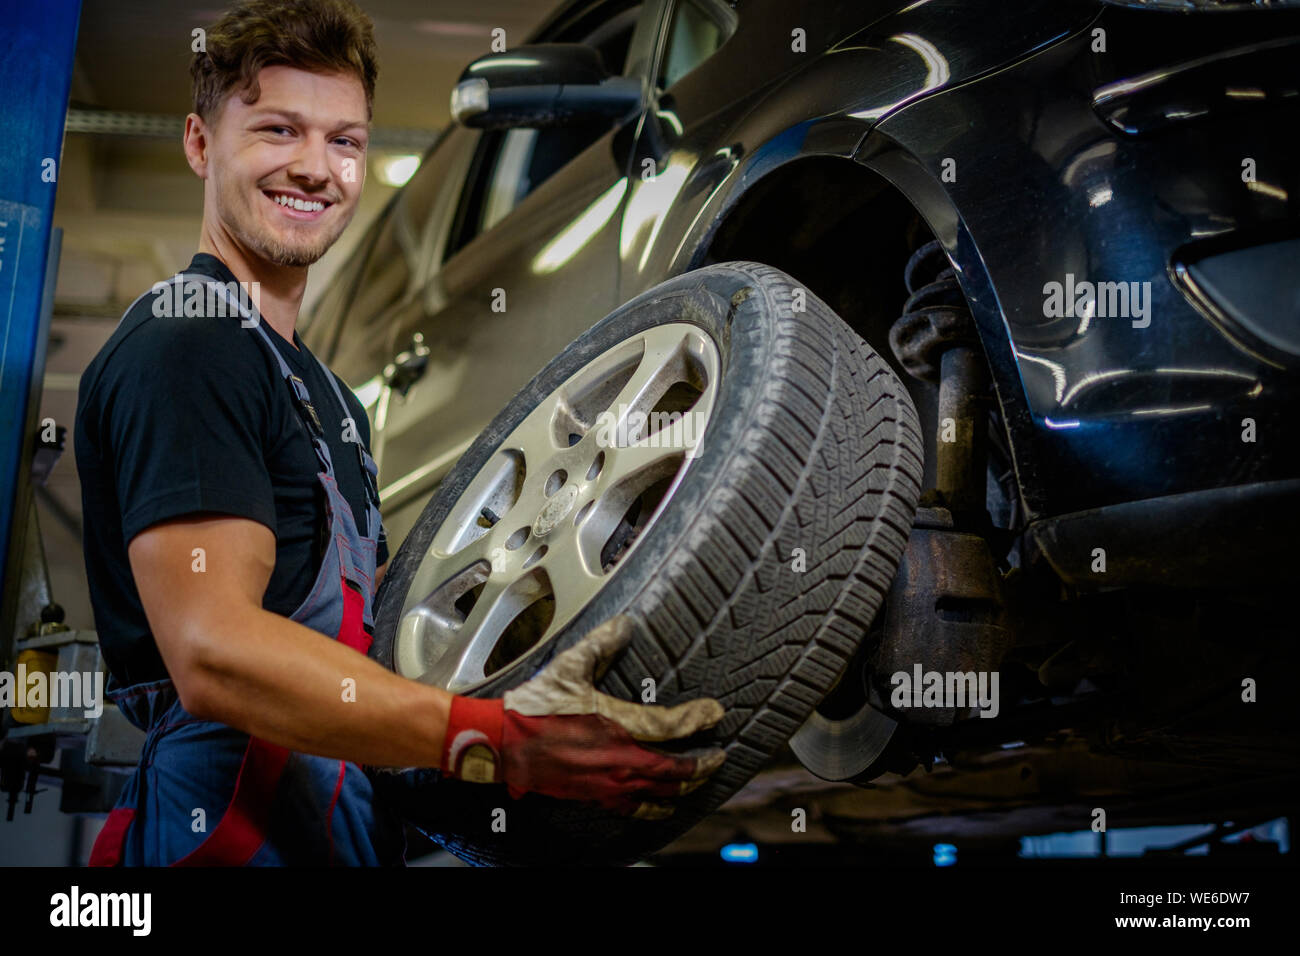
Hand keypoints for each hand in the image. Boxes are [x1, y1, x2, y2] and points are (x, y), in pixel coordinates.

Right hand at [440, 615, 726, 817]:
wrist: (503, 744)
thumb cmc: (534, 708)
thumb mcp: (570, 667)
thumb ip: (601, 643)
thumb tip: (625, 624)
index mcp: (616, 726)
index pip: (671, 726)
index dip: (698, 720)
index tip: (715, 713)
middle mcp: (618, 759)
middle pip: (675, 769)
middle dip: (702, 764)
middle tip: (719, 756)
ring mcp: (608, 782)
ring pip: (660, 791)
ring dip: (685, 786)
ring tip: (701, 779)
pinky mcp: (595, 795)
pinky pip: (635, 808)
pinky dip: (656, 807)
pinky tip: (665, 805)